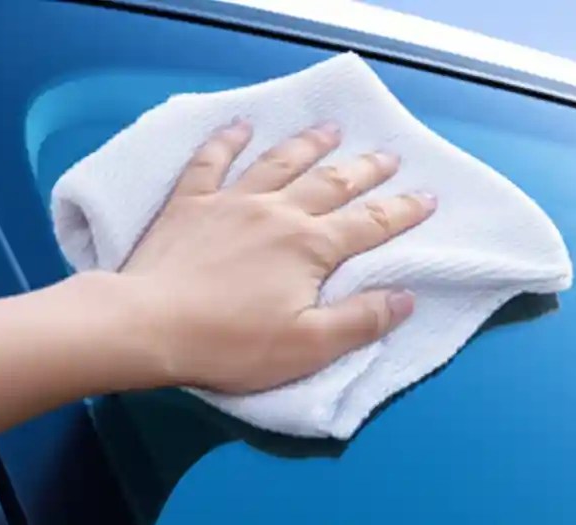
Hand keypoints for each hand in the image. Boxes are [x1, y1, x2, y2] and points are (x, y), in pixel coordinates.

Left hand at [116, 119, 434, 392]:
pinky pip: (212, 161)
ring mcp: (231, 202)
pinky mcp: (189, 203)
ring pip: (279, 162)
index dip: (403, 211)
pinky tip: (241, 126)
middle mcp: (278, 213)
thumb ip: (361, 319)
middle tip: (390, 155)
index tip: (428, 196)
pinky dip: (227, 140)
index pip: (370, 224)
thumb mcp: (310, 346)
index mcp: (311, 247)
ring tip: (331, 129)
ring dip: (308, 144)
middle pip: (331, 183)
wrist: (147, 326)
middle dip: (366, 169)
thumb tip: (405, 296)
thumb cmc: (232, 344)